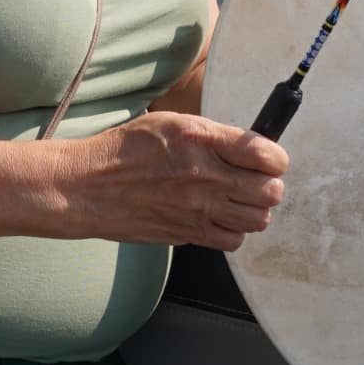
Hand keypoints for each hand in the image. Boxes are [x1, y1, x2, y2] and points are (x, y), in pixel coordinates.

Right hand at [62, 113, 286, 250]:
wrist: (89, 187)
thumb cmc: (126, 149)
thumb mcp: (172, 123)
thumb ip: (214, 135)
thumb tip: (250, 147)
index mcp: (201, 140)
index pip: (267, 155)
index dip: (275, 158)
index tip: (268, 159)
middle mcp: (205, 176)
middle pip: (270, 192)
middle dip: (269, 184)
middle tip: (255, 179)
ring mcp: (198, 209)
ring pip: (258, 219)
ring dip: (255, 208)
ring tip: (239, 199)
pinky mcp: (189, 234)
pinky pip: (233, 241)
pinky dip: (234, 231)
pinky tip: (220, 217)